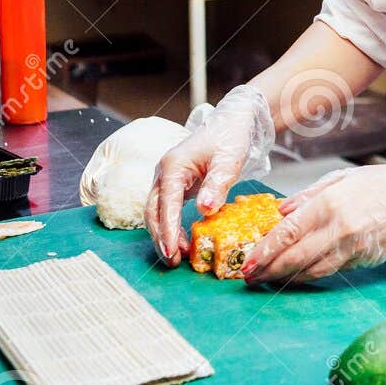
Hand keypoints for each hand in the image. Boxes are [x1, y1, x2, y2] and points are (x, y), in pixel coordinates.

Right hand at [144, 85, 273, 265]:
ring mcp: (167, 179)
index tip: (173, 251)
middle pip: (153, 211)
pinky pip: (166, 210)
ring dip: (164, 235)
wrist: (232, 123)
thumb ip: (217, 184)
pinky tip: (183, 242)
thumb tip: (205, 209)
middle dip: (161, 238)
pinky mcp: (175, 185)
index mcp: (173, 166)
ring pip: (156, 212)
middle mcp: (164, 173)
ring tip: (179, 257)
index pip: (166, 203)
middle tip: (174, 261)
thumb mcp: (228, 160)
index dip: (168, 230)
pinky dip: (171, 227)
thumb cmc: (230, 138)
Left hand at [243, 161, 385, 283]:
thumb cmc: (384, 184)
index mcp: (330, 203)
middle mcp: (340, 229)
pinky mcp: (365, 260)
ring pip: (312, 270)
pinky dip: (311, 275)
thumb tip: (282, 211)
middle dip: (269, 270)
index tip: (248, 261)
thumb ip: (309, 196)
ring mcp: (354, 248)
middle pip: (295, 257)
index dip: (265, 250)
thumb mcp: (343, 177)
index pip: (288, 232)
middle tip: (250, 278)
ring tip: (268, 280)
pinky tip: (298, 276)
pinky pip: (332, 271)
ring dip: (287, 278)